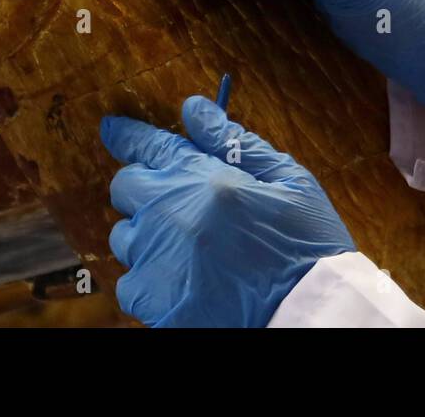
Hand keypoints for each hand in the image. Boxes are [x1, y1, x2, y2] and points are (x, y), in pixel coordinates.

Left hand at [100, 94, 354, 326]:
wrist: (311, 315)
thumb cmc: (307, 246)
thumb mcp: (287, 180)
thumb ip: (234, 141)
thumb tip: (193, 108)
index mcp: (203, 179)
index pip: (148, 145)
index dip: (127, 134)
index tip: (113, 129)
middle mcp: (170, 215)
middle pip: (125, 187)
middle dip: (145, 188)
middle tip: (176, 201)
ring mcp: (157, 260)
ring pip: (125, 237)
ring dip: (147, 235)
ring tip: (187, 248)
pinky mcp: (155, 302)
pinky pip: (129, 284)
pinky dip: (149, 280)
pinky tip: (181, 279)